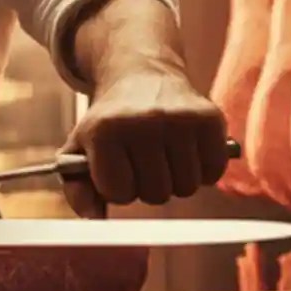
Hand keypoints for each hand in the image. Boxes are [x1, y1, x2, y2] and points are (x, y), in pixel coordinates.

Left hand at [62, 66, 228, 215]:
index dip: (118, 188)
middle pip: (156, 194)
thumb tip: (92, 216)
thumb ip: (77, 187)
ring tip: (164, 156)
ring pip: (186, 187)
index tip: (117, 168)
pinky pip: (213, 172)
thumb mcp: (80, 147)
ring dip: (176, 181)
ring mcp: (179, 119)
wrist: (141, 74)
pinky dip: (202, 171)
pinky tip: (186, 152)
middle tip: (142, 161)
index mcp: (105, 130)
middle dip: (147, 186)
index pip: (119, 193)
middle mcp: (143, 122)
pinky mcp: (209, 118)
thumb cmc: (110, 121)